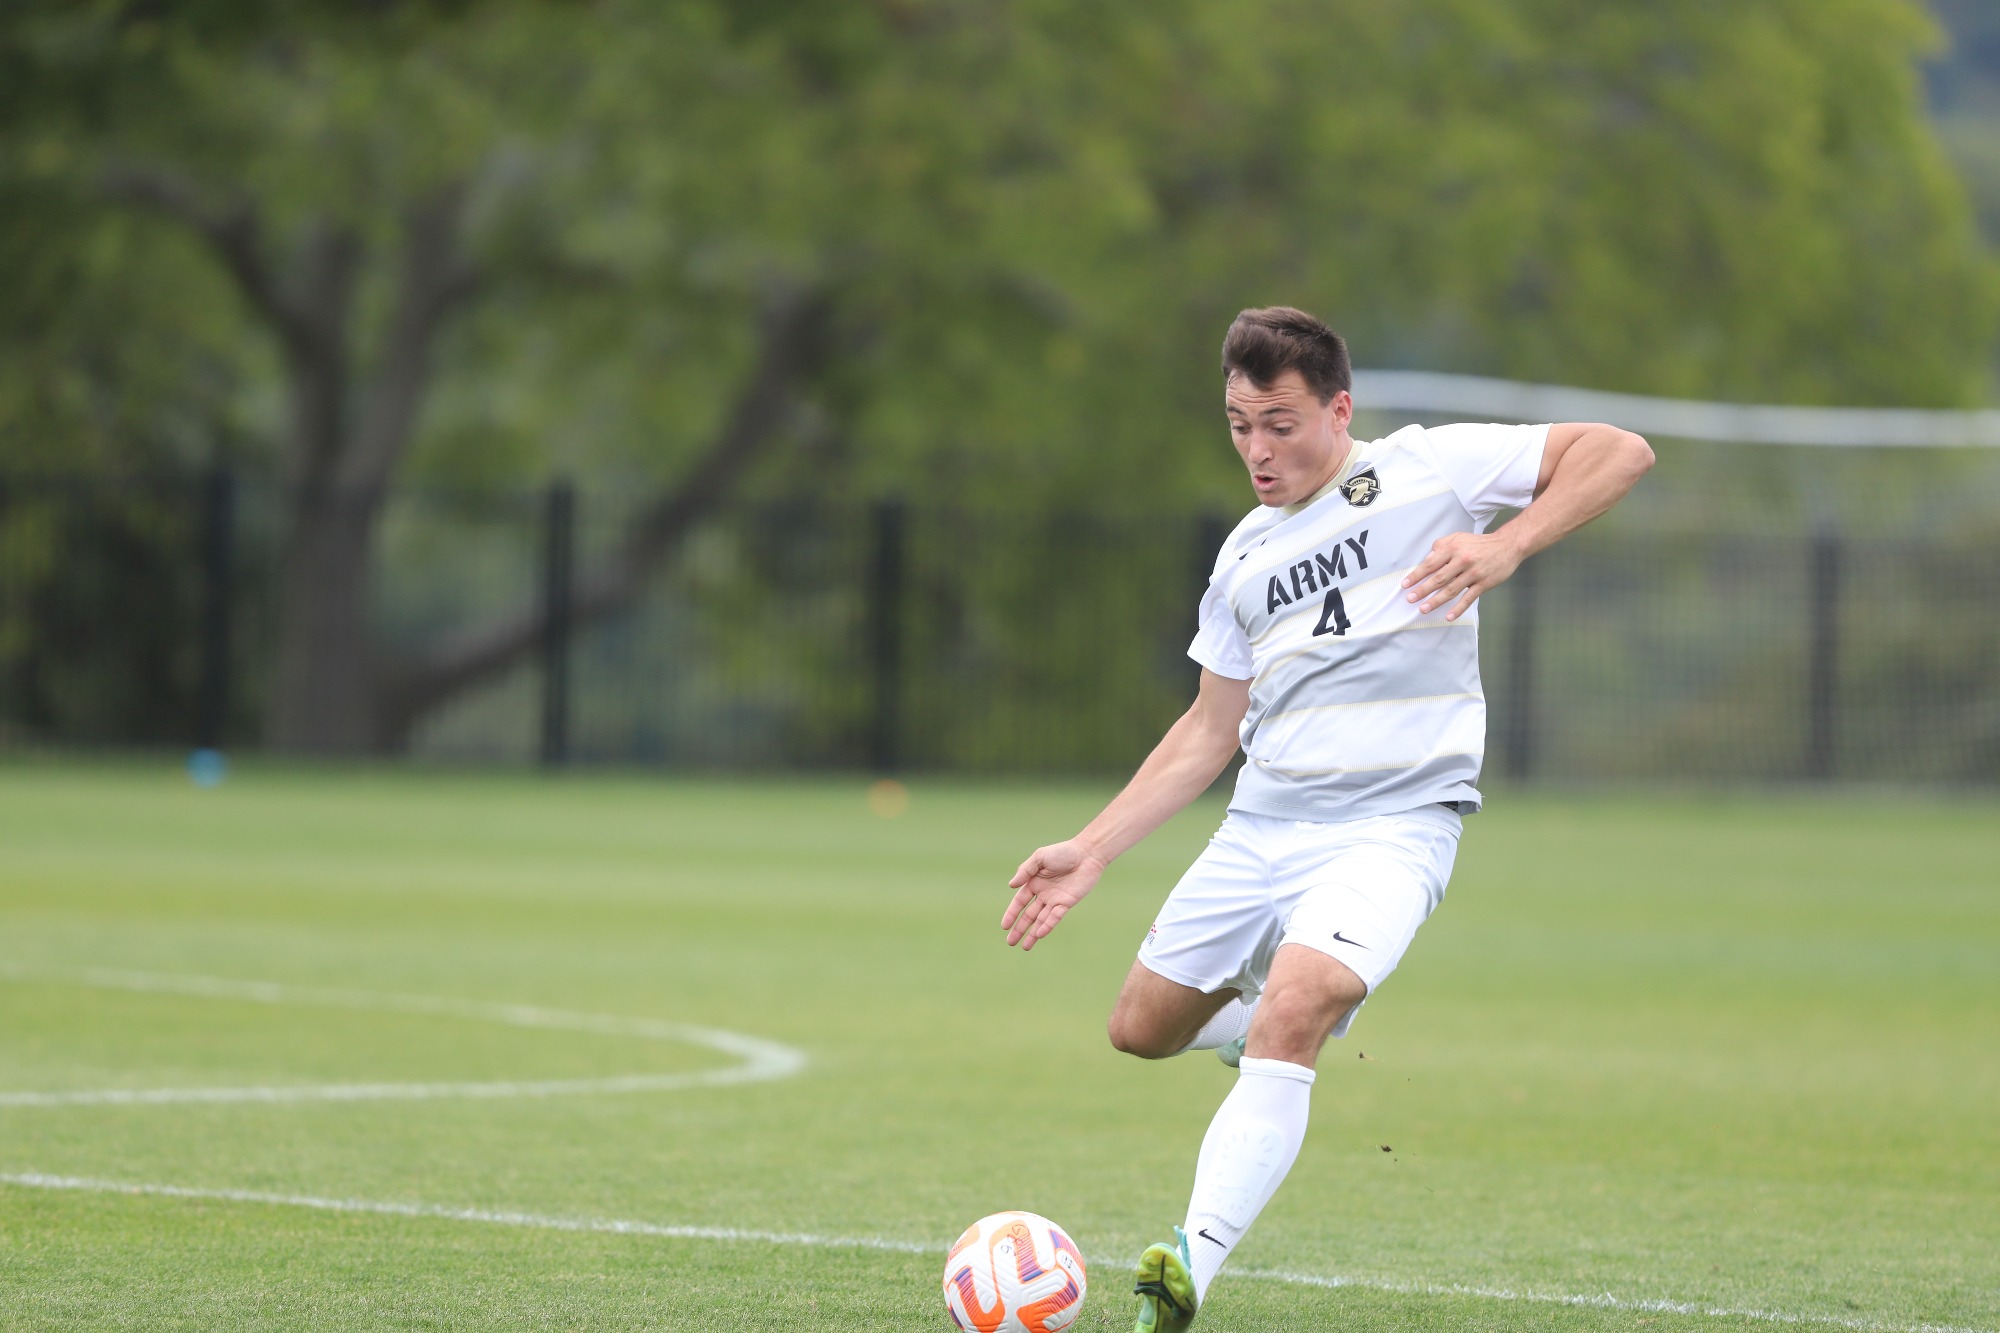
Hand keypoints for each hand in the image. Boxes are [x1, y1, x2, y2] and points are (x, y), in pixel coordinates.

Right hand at [1001, 840, 1105, 950]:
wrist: (1087, 854)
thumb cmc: (1063, 852)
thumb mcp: (1040, 857)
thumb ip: (1025, 870)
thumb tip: (1011, 885)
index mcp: (1034, 882)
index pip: (1019, 902)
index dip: (1011, 914)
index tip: (1004, 926)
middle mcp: (1043, 894)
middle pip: (1028, 915)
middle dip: (1019, 929)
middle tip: (1010, 942)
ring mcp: (1055, 900)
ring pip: (1041, 920)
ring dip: (1032, 933)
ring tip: (1024, 947)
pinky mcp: (1067, 903)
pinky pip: (1055, 917)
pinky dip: (1047, 926)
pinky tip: (1039, 934)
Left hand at [1402, 530, 1524, 620]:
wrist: (1507, 545)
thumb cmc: (1479, 544)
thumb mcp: (1458, 537)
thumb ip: (1440, 545)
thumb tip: (1427, 558)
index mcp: (1453, 548)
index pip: (1431, 564)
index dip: (1416, 575)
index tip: (1405, 584)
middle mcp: (1462, 560)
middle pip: (1439, 578)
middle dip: (1422, 590)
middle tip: (1410, 599)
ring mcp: (1474, 573)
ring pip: (1451, 590)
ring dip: (1436, 601)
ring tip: (1423, 609)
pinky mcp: (1484, 583)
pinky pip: (1469, 598)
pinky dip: (1458, 608)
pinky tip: (1449, 616)